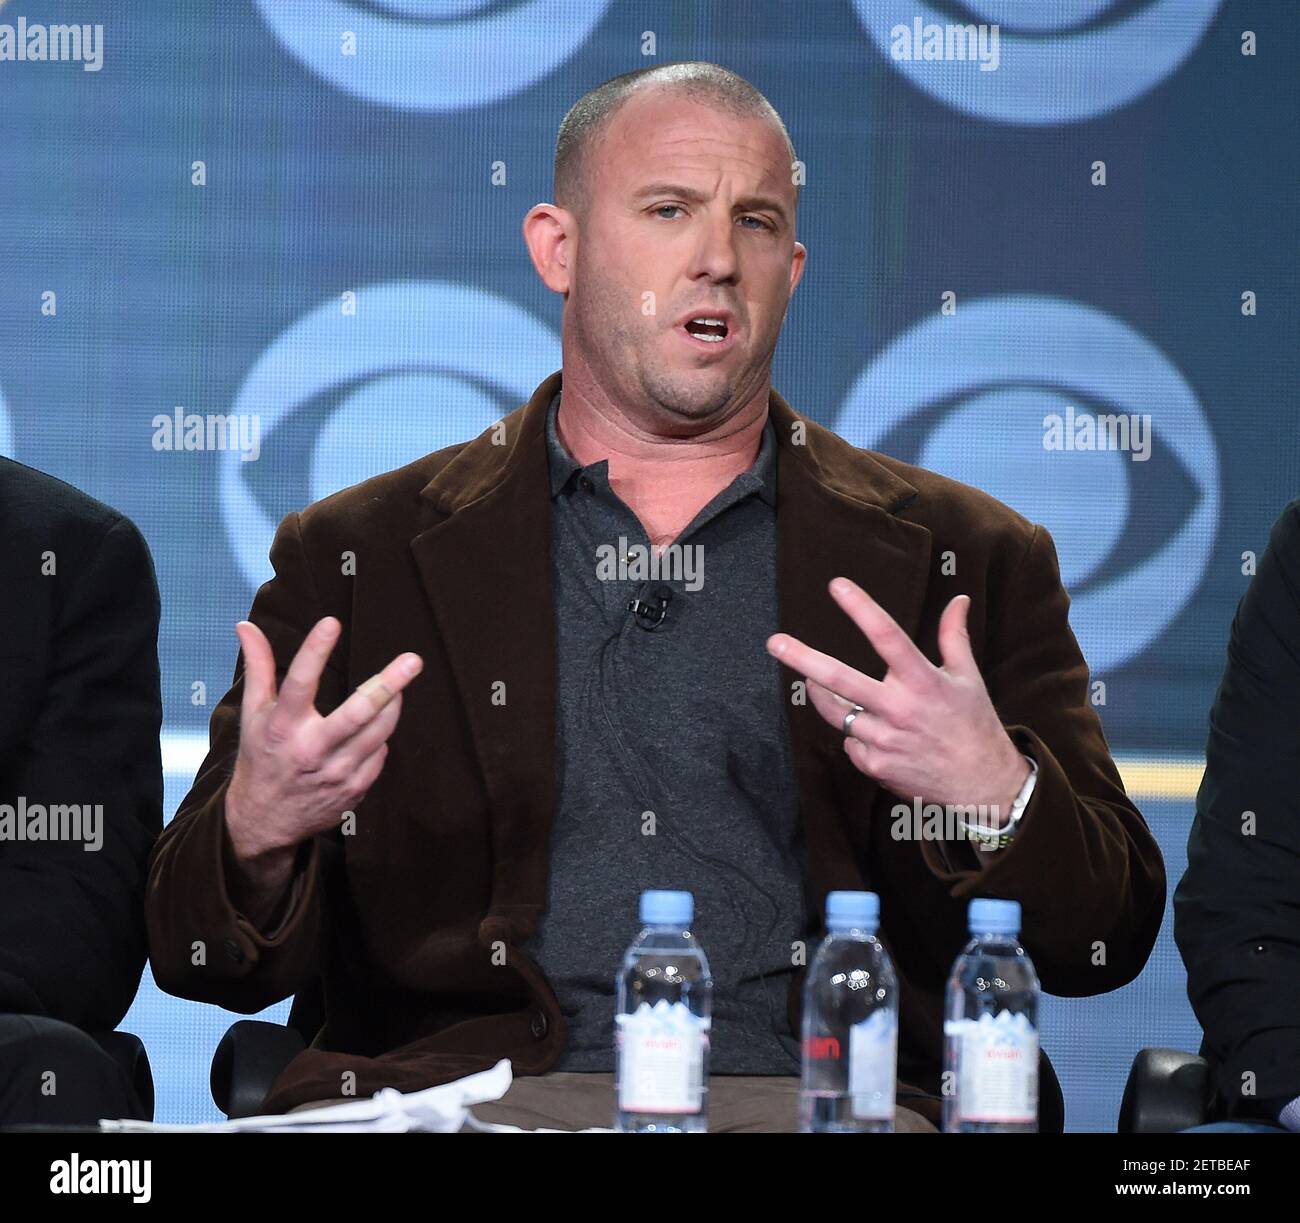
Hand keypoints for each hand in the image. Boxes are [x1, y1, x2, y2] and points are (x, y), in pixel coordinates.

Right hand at [225, 616, 422, 864]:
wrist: (264, 822)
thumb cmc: (261, 758)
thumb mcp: (253, 714)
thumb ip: (258, 668)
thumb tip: (246, 626)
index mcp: (283, 727)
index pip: (300, 683)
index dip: (315, 651)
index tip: (331, 623)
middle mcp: (311, 750)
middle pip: (358, 714)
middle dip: (389, 685)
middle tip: (413, 661)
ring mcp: (336, 772)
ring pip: (378, 732)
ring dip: (392, 705)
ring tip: (398, 687)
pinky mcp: (355, 788)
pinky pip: (380, 754)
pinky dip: (379, 737)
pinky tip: (371, 730)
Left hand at [767, 578, 1027, 812]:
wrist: (983, 785)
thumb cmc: (974, 724)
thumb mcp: (968, 677)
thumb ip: (954, 636)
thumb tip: (958, 599)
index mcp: (923, 681)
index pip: (887, 636)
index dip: (861, 608)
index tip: (837, 586)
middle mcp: (899, 709)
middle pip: (840, 679)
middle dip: (802, 660)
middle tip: (774, 643)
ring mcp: (884, 740)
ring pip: (836, 712)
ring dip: (822, 696)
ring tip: (813, 682)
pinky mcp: (875, 766)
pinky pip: (850, 741)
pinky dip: (855, 733)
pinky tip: (873, 732)